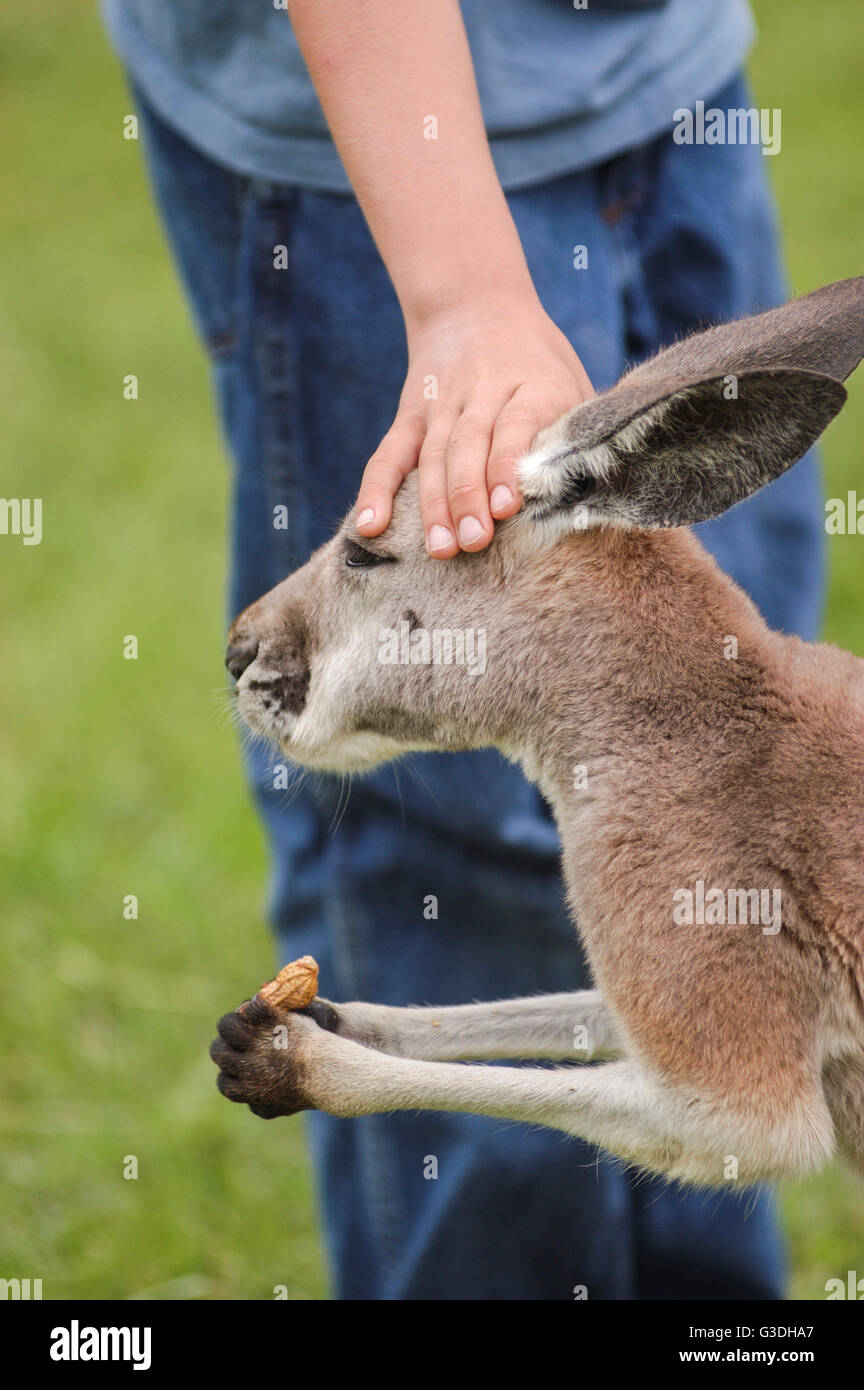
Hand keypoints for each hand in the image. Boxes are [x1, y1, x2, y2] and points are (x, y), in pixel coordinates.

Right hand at [355, 294, 593, 555]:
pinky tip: (370, 526)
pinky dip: (376, 490)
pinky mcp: (410, 415)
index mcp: (532, 383)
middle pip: (468, 447)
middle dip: (468, 497)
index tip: (507, 506)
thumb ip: (577, 431)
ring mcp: (441, 404)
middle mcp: (482, 391)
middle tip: (473, 543)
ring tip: (439, 549)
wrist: (475, 301)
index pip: (515, 425)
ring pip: (432, 456)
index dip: (507, 465)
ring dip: (433, 505)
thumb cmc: (540, 362)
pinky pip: (389, 454)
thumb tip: (597, 496)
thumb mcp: (571, 381)